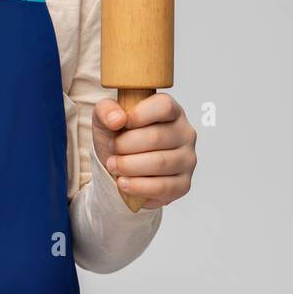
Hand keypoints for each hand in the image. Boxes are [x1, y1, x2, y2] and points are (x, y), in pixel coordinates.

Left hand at [92, 93, 196, 209]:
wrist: (119, 170)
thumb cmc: (118, 140)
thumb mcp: (105, 120)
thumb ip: (106, 110)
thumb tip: (117, 119)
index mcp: (171, 111)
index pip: (164, 106)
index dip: (139, 115)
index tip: (121, 124)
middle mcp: (185, 133)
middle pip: (156, 137)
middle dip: (125, 145)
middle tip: (112, 149)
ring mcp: (187, 159)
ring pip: (159, 163)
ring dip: (128, 166)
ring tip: (113, 165)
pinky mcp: (183, 184)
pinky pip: (163, 187)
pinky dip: (137, 186)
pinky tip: (123, 182)